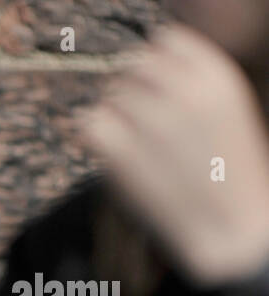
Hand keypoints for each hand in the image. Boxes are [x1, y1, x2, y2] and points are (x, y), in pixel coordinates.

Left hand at [78, 23, 268, 285]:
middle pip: (132, 67)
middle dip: (129, 90)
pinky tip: (112, 153)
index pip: (165, 41)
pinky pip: (89, 125)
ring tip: (133, 145)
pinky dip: (94, 136)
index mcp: (217, 78)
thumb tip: (144, 71)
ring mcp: (151, 122)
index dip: (153, 63)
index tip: (152, 88)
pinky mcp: (122, 154)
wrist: (233, 229)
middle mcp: (184, 92)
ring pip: (109, 97)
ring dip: (114, 117)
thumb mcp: (225, 114)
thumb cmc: (228, 175)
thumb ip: (190, 88)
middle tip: (136, 122)